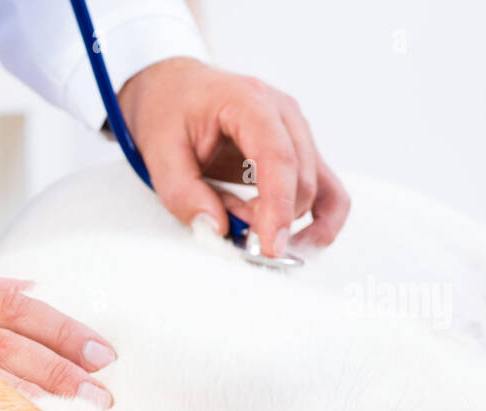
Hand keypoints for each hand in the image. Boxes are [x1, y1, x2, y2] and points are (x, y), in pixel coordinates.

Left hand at [118, 57, 350, 255]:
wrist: (172, 88)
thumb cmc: (167, 112)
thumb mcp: (158, 153)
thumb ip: (183, 193)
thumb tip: (217, 229)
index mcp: (248, 102)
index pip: (277, 156)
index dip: (277, 206)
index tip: (269, 246)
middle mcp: (283, 113)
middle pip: (301, 177)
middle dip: (274, 219)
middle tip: (236, 238)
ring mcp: (296, 132)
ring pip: (318, 187)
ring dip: (289, 221)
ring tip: (250, 233)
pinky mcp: (297, 152)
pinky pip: (327, 190)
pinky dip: (319, 220)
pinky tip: (299, 243)